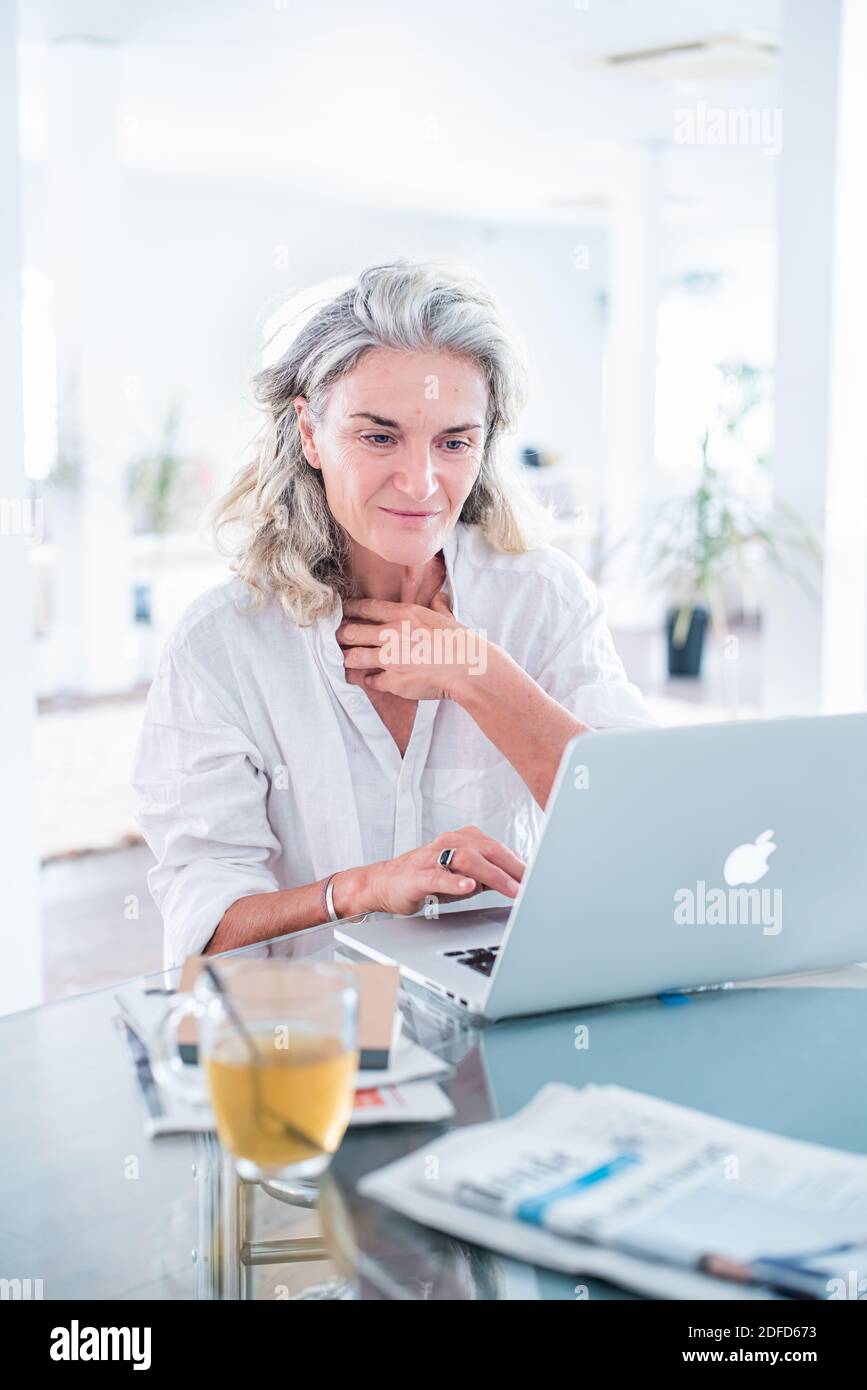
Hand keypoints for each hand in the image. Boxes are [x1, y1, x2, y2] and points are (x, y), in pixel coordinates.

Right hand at [335, 827, 524, 917]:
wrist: (383, 884)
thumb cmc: (425, 879)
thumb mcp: (462, 877)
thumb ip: (486, 877)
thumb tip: (515, 882)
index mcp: (462, 840)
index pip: (497, 849)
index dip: (519, 863)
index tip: (539, 877)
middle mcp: (448, 843)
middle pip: (486, 849)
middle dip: (512, 867)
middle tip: (531, 884)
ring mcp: (432, 858)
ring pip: (466, 859)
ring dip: (492, 874)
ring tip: (510, 888)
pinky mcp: (417, 876)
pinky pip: (438, 876)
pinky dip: (455, 881)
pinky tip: (469, 887)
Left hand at [336, 591, 487, 700]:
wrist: (468, 668)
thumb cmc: (461, 642)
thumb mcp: (447, 617)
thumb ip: (438, 606)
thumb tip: (439, 596)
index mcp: (405, 615)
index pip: (367, 608)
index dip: (350, 608)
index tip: (341, 610)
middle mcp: (392, 634)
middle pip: (352, 631)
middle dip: (341, 635)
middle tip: (337, 638)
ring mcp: (390, 658)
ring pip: (354, 657)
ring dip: (348, 658)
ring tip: (346, 659)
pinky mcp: (393, 680)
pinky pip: (371, 680)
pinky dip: (370, 680)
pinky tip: (371, 679)